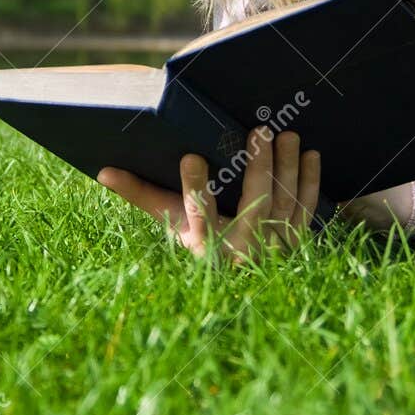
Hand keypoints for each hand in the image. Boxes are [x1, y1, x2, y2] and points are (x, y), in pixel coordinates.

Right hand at [97, 128, 320, 263]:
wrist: (239, 283)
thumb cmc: (197, 240)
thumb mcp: (168, 223)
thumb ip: (140, 195)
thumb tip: (103, 171)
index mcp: (204, 246)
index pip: (198, 215)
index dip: (195, 187)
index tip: (192, 156)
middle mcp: (242, 251)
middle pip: (255, 206)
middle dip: (260, 168)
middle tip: (261, 131)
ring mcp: (273, 249)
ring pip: (285, 204)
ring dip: (288, 168)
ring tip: (288, 134)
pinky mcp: (295, 244)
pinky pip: (305, 210)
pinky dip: (310, 183)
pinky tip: (311, 155)